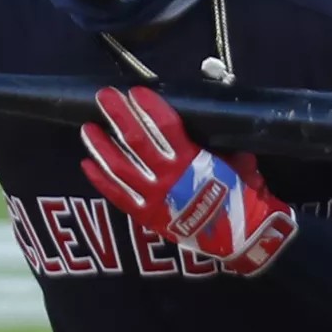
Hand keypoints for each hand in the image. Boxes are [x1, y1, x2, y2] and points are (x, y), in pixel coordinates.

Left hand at [80, 85, 296, 274]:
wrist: (243, 241)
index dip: (149, 107)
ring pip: (119, 167)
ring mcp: (155, 198)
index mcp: (193, 161)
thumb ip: (227, 149)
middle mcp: (169, 178)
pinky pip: (118, 195)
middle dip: (118, 115)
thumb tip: (221, 132)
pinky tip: (87, 164)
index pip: (166, 126)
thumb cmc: (244, 199)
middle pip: (136, 141)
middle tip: (104, 96)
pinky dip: (101, 179)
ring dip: (101, 145)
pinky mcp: (146, 216)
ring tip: (87, 128)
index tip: (136, 91)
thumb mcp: (242, 167)